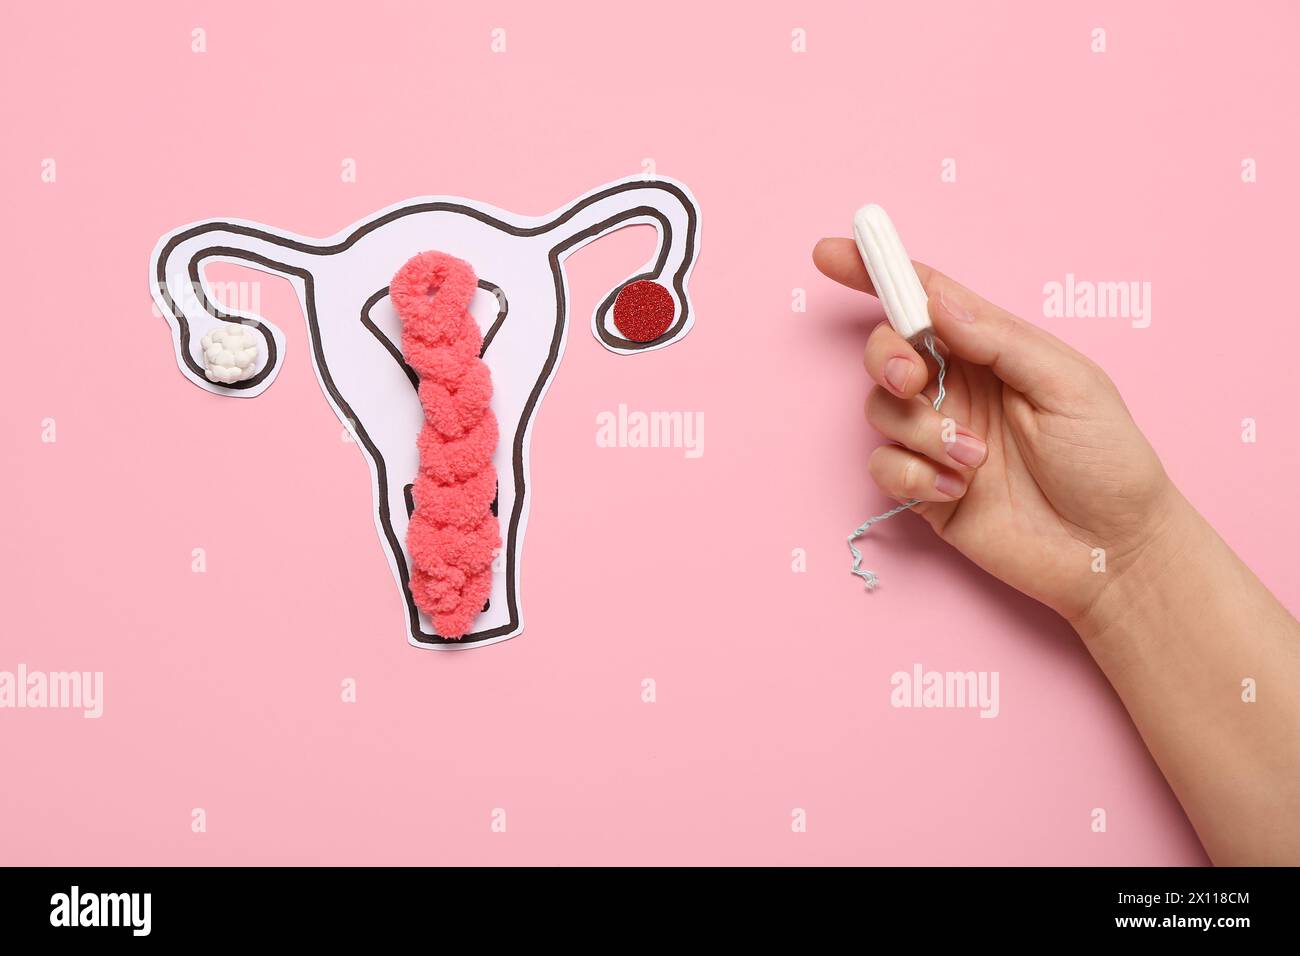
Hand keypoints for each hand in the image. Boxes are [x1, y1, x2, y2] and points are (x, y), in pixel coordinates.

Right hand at [814, 238, 1188, 625]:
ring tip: (973, 459)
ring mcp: (937, 440)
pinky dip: (914, 477)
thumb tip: (936, 302)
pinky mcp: (924, 490)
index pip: (924, 299)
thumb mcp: (1068, 383)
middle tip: (912, 381)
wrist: (1113, 552)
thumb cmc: (1108, 462)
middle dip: (886, 359)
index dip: (875, 272)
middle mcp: (958, 389)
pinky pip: (883, 467)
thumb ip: (998, 338)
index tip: (829, 253)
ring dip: (919, 430)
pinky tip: (959, 491)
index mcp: (992, 350)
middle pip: (886, 352)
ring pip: (880, 410)